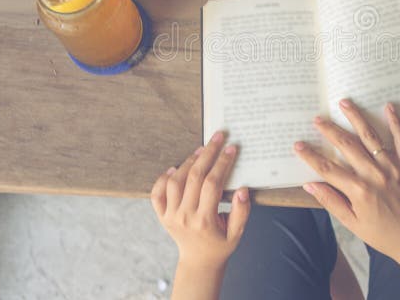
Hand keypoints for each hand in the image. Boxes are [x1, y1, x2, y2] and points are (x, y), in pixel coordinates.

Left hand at [151, 131, 250, 271]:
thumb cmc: (220, 246)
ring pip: (175, 181)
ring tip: (201, 150)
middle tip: (217, 137)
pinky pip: (157, 193)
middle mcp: (184, 216)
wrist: (198, 262)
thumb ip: (241, 212)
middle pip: (194, 177)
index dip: (222, 163)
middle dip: (208, 153)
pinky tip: (175, 168)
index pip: (212, 184)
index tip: (231, 148)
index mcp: (204, 220)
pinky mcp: (162, 216)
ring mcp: (170, 216)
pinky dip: (163, 178)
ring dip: (188, 162)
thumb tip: (242, 189)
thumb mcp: (237, 233)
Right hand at [293, 99, 399, 265]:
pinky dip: (395, 122)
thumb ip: (331, 202)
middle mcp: (374, 174)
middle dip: (329, 130)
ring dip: (356, 118)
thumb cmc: (383, 235)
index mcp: (358, 191)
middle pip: (346, 145)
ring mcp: (392, 167)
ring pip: (370, 136)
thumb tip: (310, 185)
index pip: (328, 168)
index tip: (298, 145)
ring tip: (344, 103)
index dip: (310, 156)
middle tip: (317, 118)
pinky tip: (388, 107)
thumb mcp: (353, 224)